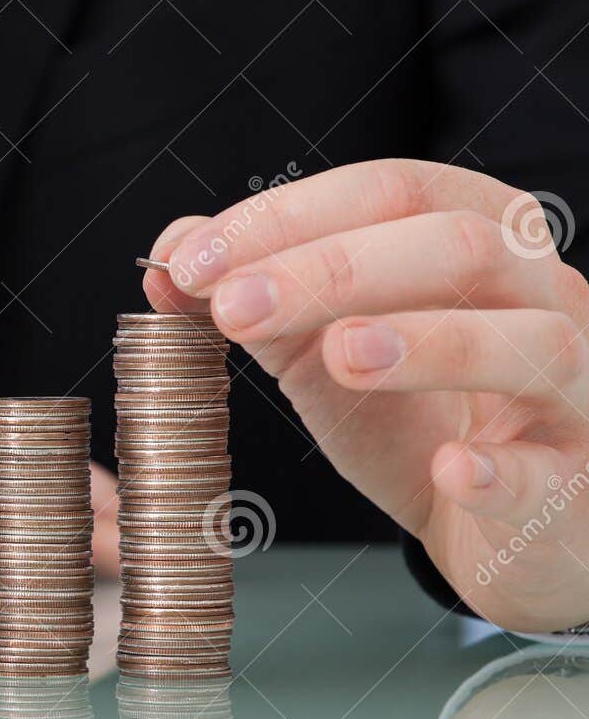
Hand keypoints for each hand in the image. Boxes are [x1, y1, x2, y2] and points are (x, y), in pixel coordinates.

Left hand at [147, 159, 588, 631]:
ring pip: (531, 341)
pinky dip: (502, 470)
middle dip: (336, 268)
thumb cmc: (422, 420)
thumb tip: (171, 257)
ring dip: (429, 343)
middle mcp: (546, 296)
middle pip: (460, 246)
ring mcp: (578, 389)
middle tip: (234, 307)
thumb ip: (257, 298)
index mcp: (483, 238)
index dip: (287, 217)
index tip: (195, 263)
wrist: (513, 527)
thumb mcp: (326, 349)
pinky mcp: (581, 485)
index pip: (391, 191)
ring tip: (338, 355)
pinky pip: (553, 471)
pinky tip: (450, 468)